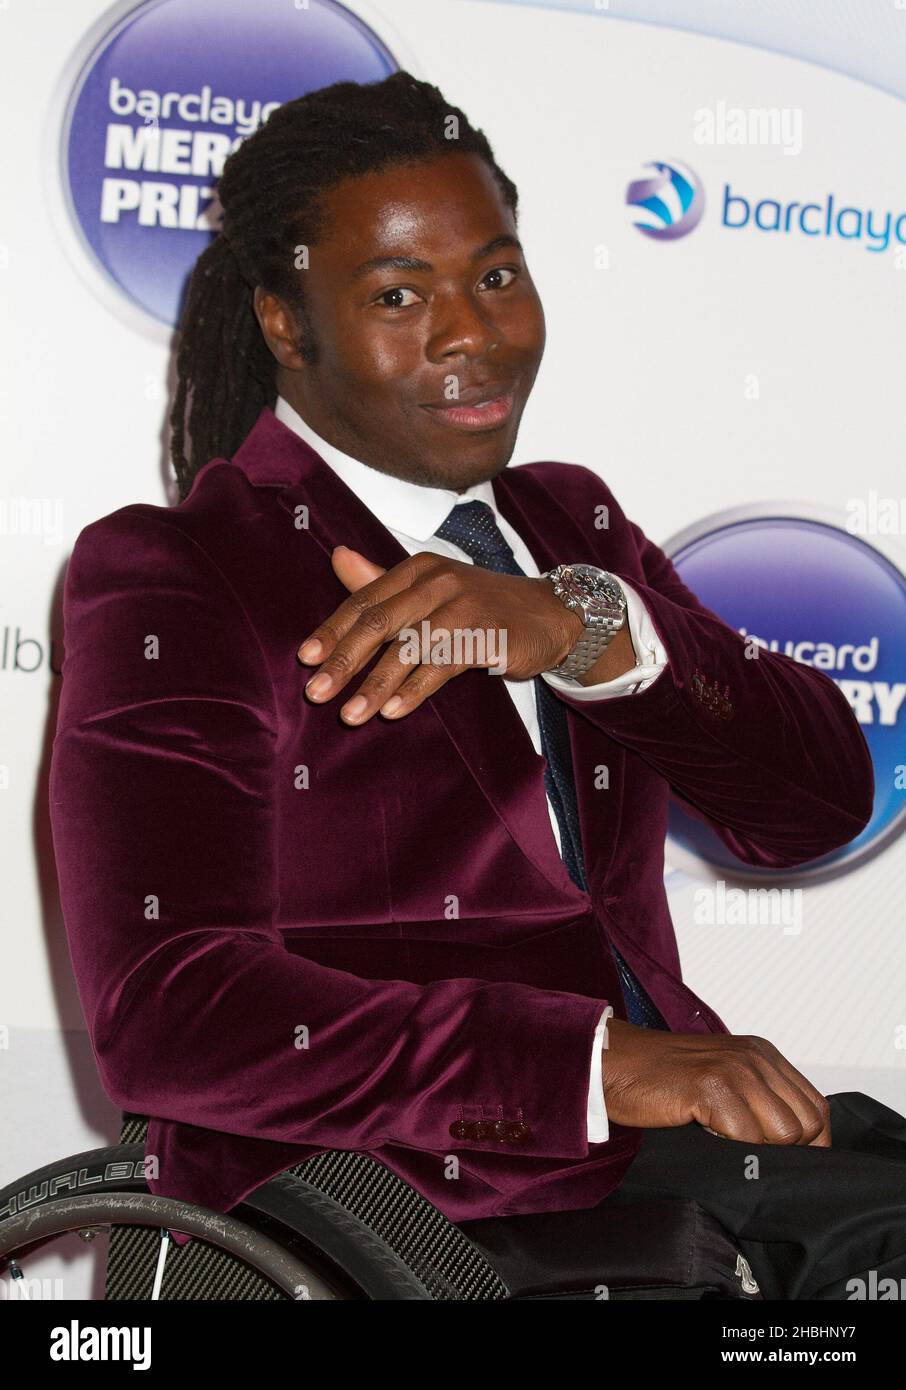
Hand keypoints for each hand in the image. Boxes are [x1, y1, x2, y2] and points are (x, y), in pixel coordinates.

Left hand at [296, 545, 583, 722]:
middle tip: (316, 692)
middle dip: (344, 661)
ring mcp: (462, 606)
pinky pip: (441, 666)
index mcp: (417, 569)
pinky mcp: (485, 634)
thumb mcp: (431, 590)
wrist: (550, 615)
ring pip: (407, 649)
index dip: (332, 631)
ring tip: (351, 716)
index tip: (305, 659)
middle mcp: (437, 582)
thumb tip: (338, 557)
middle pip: (379, 624)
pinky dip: (414, 691)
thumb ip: (383, 582)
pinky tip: (393, 711)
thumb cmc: (481, 607)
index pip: (364, 600)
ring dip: (374, 686)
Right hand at [602, 1019, 831, 1145]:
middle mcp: (755, 1057)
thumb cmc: (662, 1079)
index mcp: (763, 1054)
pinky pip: (748, 1136)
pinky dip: (730, 1147)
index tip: (784, 1161)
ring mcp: (735, 1069)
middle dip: (784, 1150)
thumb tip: (795, 1146)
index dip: (809, 1144)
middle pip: (807, 1124)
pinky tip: (704, 1133)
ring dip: (756, 1149)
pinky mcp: (712, 1086)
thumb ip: (760, 1100)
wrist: (613, 1063)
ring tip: (723, 1139)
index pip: (817, 1109)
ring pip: (784, 1134)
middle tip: (745, 1151)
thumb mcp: (724, 1078)